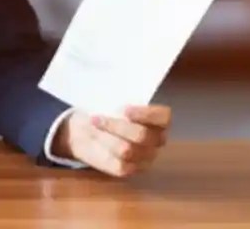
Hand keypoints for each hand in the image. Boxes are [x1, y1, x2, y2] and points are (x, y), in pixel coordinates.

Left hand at [52, 104, 170, 177]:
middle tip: (95, 117)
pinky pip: (119, 164)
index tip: (124, 109)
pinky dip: (103, 150)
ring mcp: (145, 158)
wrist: (86, 128)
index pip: (163, 117)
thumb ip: (119, 94)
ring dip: (105, 136)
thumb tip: (115, 79)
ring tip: (93, 125)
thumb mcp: (112, 97)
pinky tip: (95, 140)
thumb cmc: (105, 108)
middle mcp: (156, 141)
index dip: (145, 114)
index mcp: (159, 120)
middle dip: (115, 125)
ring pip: (126, 150)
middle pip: (141, 136)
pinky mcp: (129, 170)